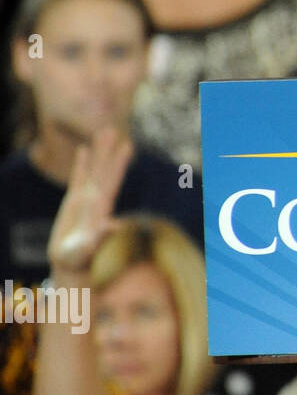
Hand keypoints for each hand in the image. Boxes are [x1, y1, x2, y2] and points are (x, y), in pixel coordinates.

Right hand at [47, 128, 132, 276]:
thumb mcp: (90, 249)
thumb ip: (102, 237)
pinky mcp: (73, 202)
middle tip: (114, 129)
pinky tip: (84, 149)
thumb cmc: (80, 260)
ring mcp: (86, 199)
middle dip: (108, 151)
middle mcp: (97, 200)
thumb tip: (118, 226)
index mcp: (102, 208)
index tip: (128, 145)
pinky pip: (78, 178)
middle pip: (104, 170)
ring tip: (104, 132)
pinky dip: (81, 164)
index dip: (119, 163)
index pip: (112, 180)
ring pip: (92, 170)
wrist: (72, 265)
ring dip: (98, 152)